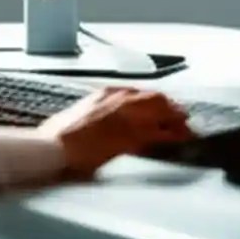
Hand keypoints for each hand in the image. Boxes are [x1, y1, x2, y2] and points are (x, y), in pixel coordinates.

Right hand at [37, 86, 193, 179]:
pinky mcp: (133, 135)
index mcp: (104, 93)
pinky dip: (175, 135)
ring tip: (187, 127)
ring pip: (162, 112)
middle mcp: (119, 99)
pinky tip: (184, 140)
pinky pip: (161, 133)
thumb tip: (93, 122)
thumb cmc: (56, 136)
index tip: (159, 106)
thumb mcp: (77, 115)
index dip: (151, 100)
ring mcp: (128, 116)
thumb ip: (91, 114)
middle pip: (154, 98)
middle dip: (169, 106)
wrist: (52, 147)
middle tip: (181, 114)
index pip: (136, 92)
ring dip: (176, 119)